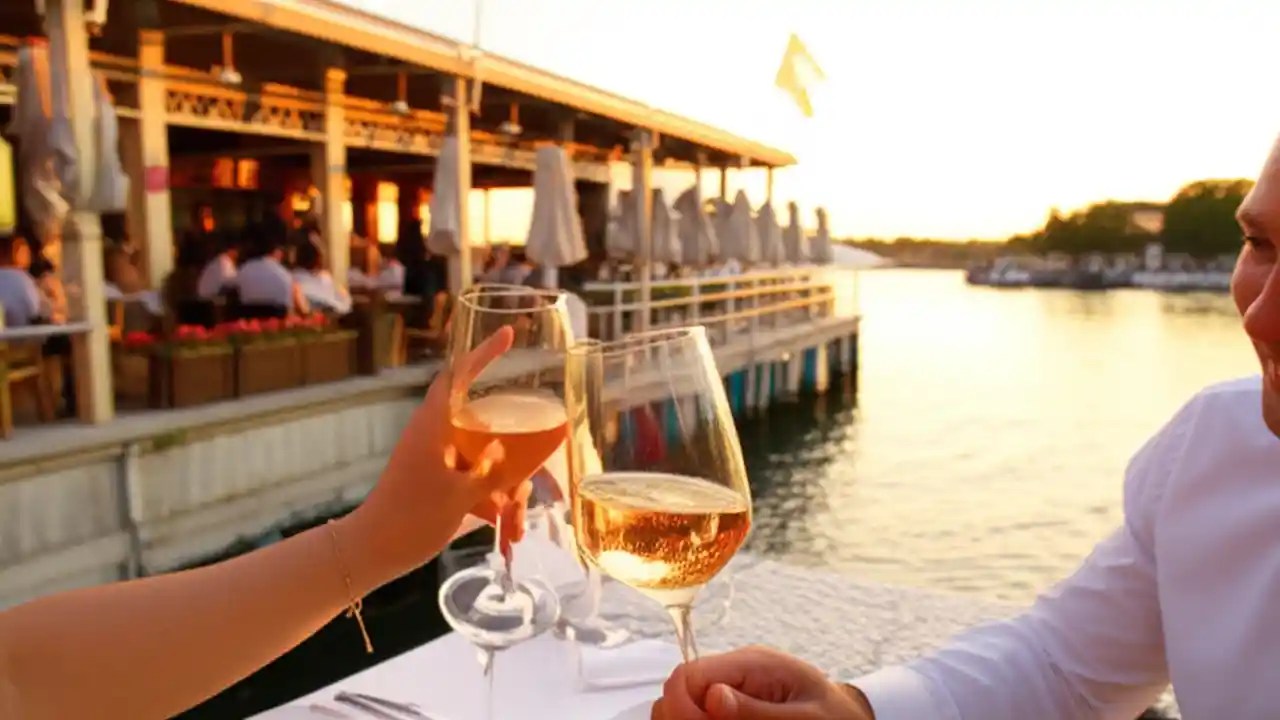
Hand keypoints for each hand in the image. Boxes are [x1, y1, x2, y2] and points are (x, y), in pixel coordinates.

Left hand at [343, 327, 524, 583]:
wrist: (373, 552)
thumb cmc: (412, 517)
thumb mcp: (461, 495)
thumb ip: (493, 470)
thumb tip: (513, 450)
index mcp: (434, 425)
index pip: (459, 376)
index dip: (483, 354)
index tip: (509, 335)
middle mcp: (437, 436)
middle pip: (488, 428)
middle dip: (517, 460)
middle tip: (542, 481)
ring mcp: (439, 460)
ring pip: (487, 462)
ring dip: (507, 492)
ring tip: (516, 527)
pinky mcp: (440, 483)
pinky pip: (477, 483)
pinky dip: (493, 503)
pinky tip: (507, 531)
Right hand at [651, 646, 873, 719]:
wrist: (852, 719)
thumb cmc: (837, 718)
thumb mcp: (804, 718)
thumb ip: (757, 710)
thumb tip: (713, 697)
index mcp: (753, 663)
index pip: (689, 674)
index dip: (681, 705)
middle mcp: (735, 673)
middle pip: (677, 692)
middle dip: (682, 717)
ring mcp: (732, 691)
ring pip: (684, 708)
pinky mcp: (734, 707)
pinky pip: (704, 715)